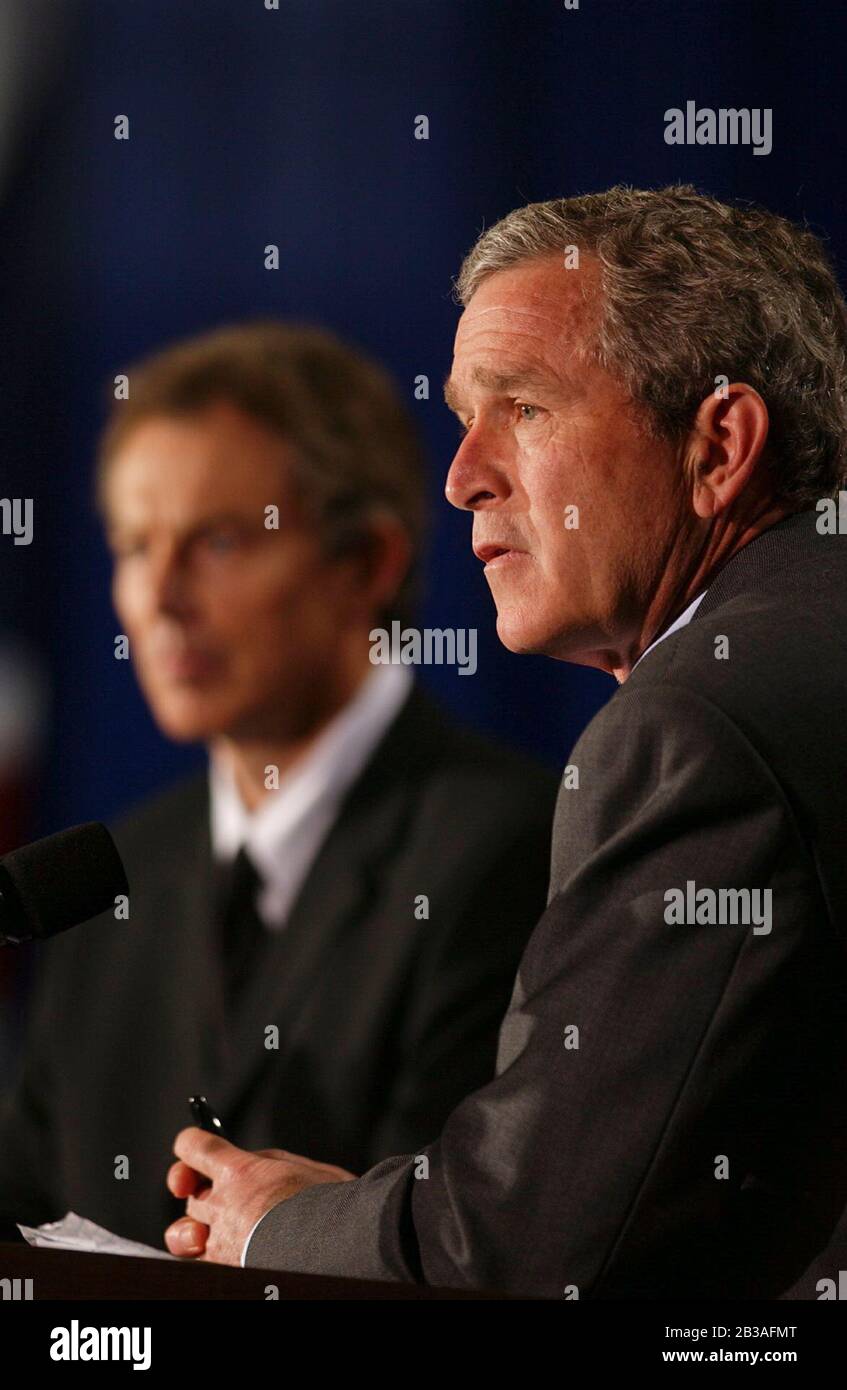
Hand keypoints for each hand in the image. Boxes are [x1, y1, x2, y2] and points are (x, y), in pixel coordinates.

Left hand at [164, 1126, 356, 1264]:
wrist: (336, 1248)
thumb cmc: (332, 1207)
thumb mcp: (308, 1168)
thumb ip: (272, 1162)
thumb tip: (254, 1160)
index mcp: (241, 1171)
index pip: (194, 1146)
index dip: (192, 1146)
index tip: (195, 1152)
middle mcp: (222, 1205)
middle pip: (190, 1195)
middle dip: (203, 1197)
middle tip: (222, 1201)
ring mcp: (219, 1243)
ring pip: (184, 1235)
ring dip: (192, 1234)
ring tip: (208, 1237)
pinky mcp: (222, 1272)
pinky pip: (200, 1264)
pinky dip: (209, 1261)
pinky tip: (228, 1258)